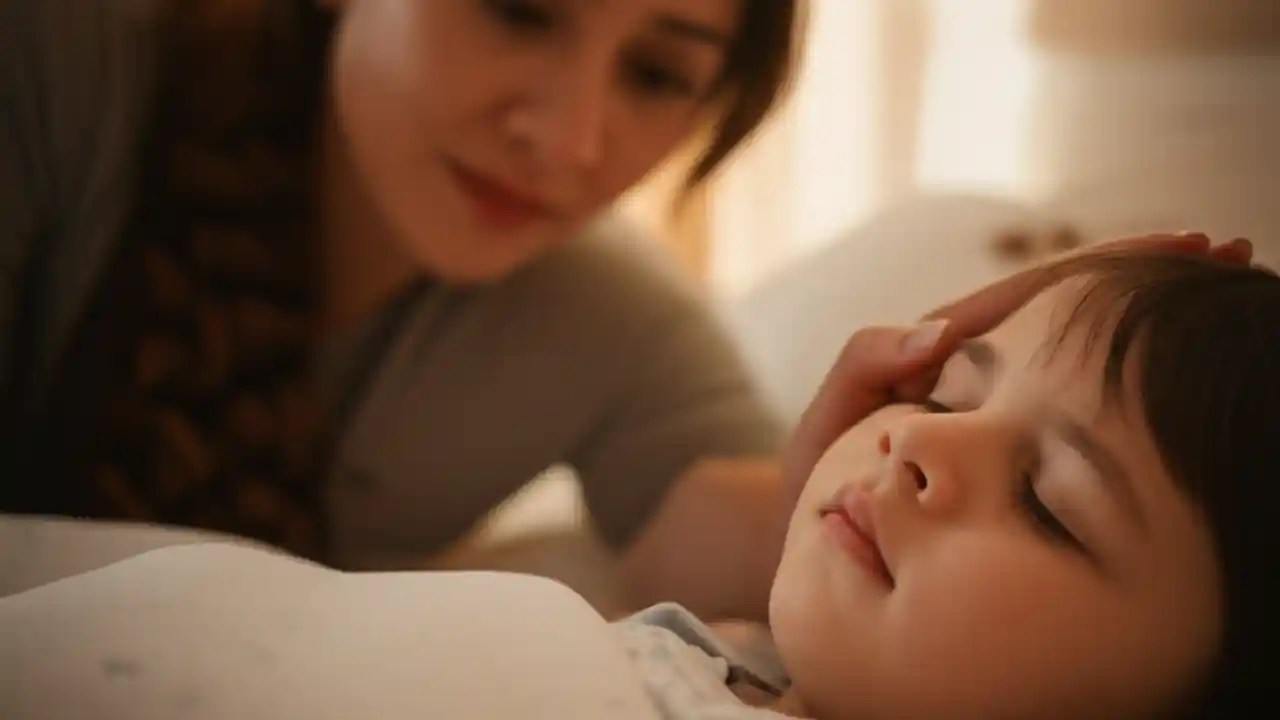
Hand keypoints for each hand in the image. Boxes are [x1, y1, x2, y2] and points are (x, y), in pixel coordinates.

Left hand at [781, 232, 1251, 501]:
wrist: (810, 545)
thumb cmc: (815, 484)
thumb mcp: (827, 421)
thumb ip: (864, 366)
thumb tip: (940, 331)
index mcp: (950, 357)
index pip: (1039, 294)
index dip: (1111, 266)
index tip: (1185, 243)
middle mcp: (984, 376)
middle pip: (1077, 311)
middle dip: (1152, 279)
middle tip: (1233, 255)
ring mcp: (1001, 414)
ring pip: (1084, 358)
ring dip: (1149, 325)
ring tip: (1229, 300)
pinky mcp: (1007, 455)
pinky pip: (1072, 415)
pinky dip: (1123, 390)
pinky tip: (1179, 393)